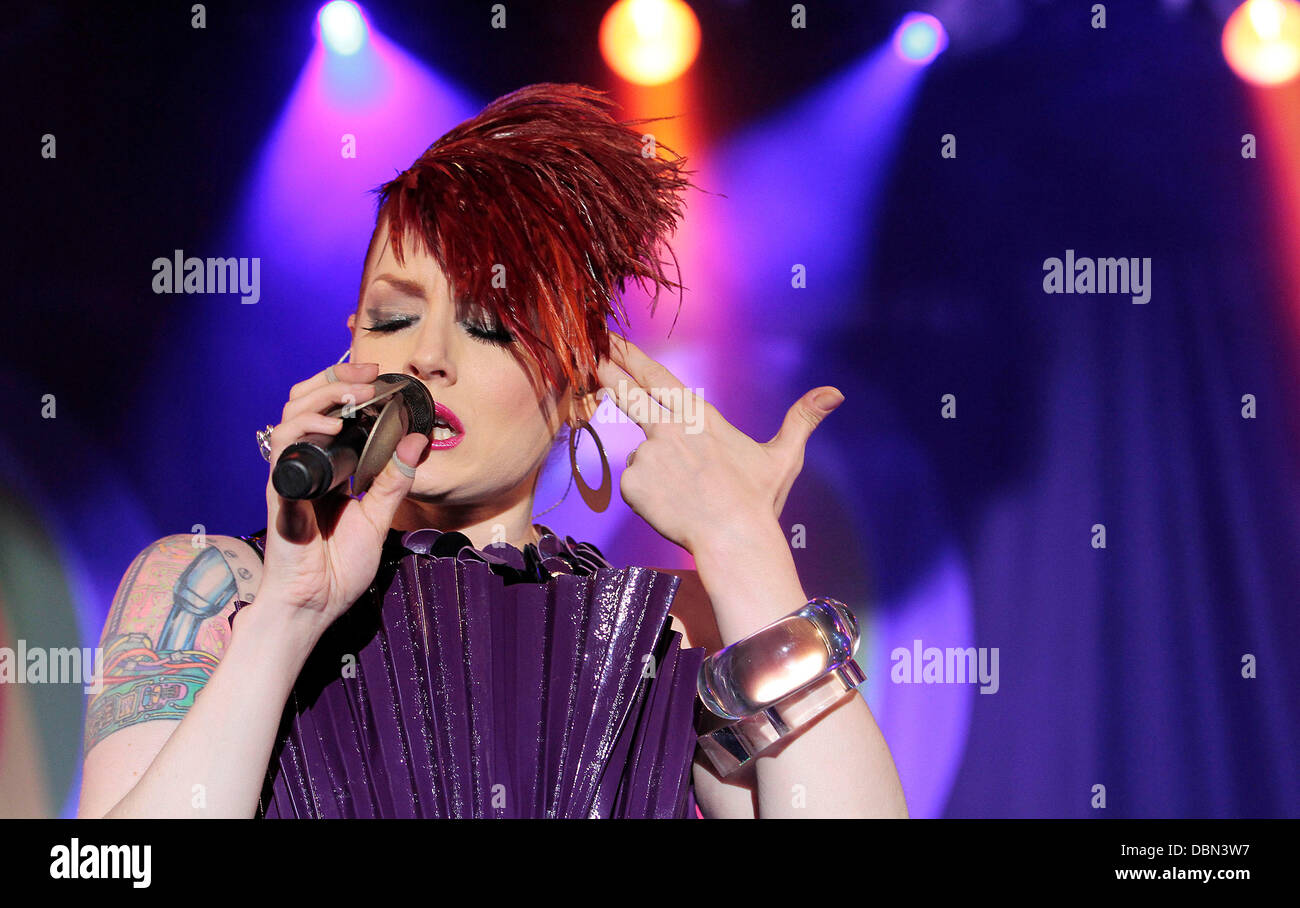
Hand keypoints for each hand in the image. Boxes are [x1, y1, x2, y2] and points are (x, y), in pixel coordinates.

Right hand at [256, 361, 429, 633]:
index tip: (380, 378)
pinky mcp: (280, 489)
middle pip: (306, 401)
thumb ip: (394, 481)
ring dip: (323, 395)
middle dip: (336, 378)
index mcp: (329, 466)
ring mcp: (290, 474)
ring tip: (354, 393)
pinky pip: (284, 449)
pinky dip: (306, 429)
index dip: (348, 386)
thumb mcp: (378, 517)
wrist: (314, 602)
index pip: (330, 410)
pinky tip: (331, 426)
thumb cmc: (340, 565)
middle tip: (369, 375)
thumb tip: (416, 441)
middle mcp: (307, 464)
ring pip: (291, 414)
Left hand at [596, 334, 844, 555]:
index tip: (610, 341)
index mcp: (699, 417)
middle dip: (607, 372)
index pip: (658, 379)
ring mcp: (648, 454)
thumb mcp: (783, 456)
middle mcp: (669, 428)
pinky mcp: (633, 482)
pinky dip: (647, 495)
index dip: (631, 358)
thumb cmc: (756, 500)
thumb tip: (836, 393)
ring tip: (685, 494)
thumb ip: (802, 419)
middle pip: (626, 393)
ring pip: (640, 456)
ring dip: (655, 471)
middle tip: (592, 358)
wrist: (733, 538)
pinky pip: (633, 486)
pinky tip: (671, 507)